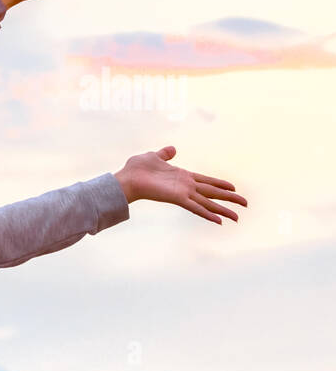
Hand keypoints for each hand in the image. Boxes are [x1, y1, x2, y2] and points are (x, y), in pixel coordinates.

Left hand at [113, 147, 246, 223]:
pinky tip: (219, 221)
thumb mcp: (153, 156)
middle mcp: (186, 186)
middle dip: (229, 198)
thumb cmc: (136, 169)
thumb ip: (164, 154)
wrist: (126, 178)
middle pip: (213, 192)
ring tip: (237, 217)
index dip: (220, 184)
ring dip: (223, 209)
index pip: (206, 181)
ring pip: (208, 203)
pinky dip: (208, 214)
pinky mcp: (178, 198)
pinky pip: (196, 207)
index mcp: (183, 176)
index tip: (233, 187)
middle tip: (246, 204)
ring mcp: (183, 193)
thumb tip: (172, 149)